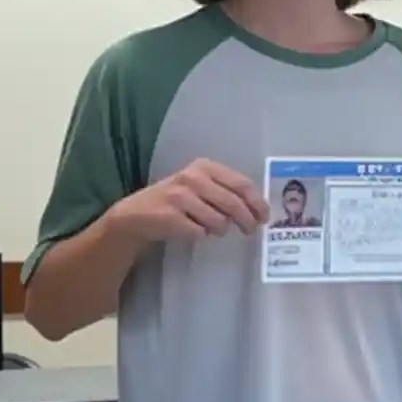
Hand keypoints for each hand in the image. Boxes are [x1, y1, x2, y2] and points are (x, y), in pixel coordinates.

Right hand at [104, 158, 268, 242]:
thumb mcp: (200, 185)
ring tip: (210, 227)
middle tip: (250, 230)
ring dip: (219, 229)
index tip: (265, 216)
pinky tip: (191, 229)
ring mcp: (180, 197)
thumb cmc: (176, 200)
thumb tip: (258, 209)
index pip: (242, 184)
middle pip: (234, 204)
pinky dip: (200, 235)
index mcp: (205, 166)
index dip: (257, 202)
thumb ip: (226, 190)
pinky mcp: (170, 216)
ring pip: (219, 221)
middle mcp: (193, 178)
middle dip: (247, 221)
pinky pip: (200, 233)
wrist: (136, 215)